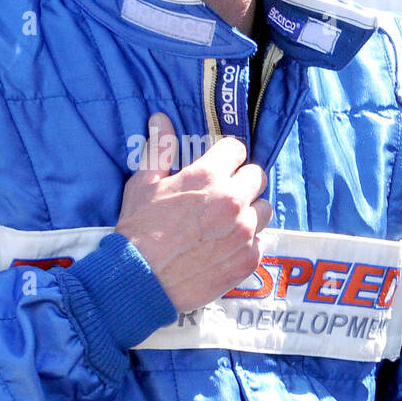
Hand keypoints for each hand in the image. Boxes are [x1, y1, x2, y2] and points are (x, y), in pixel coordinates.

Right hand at [116, 113, 271, 313]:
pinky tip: (224, 247)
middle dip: (240, 181)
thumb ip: (159, 149)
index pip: (236, 150)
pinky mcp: (248, 260)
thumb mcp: (143, 184)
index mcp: (209, 177)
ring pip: (264, 209)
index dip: (224, 157)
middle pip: (256, 176)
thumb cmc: (137, 231)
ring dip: (249, 212)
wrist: (138, 281)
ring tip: (225, 223)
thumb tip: (161, 118)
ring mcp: (244, 233)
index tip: (216, 167)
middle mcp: (233, 201)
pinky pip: (261, 242)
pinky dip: (247, 242)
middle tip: (220, 195)